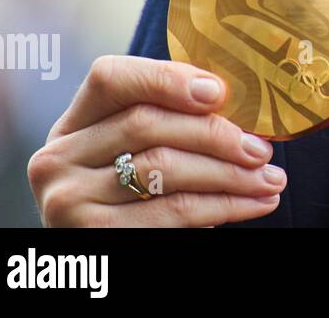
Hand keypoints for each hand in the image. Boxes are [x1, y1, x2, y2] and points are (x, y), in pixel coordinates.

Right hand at [28, 55, 286, 226]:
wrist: (105, 250)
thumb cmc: (133, 187)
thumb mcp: (134, 148)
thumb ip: (170, 114)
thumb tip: (232, 95)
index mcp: (73, 121)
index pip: (110, 78)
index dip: (167, 79)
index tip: (220, 93)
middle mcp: (58, 158)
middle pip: (147, 125)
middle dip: (216, 135)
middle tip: (262, 147)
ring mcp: (69, 200)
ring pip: (165, 171)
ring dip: (230, 175)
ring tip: (270, 178)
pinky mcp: (94, 235)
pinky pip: (173, 213)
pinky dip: (224, 207)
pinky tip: (254, 203)